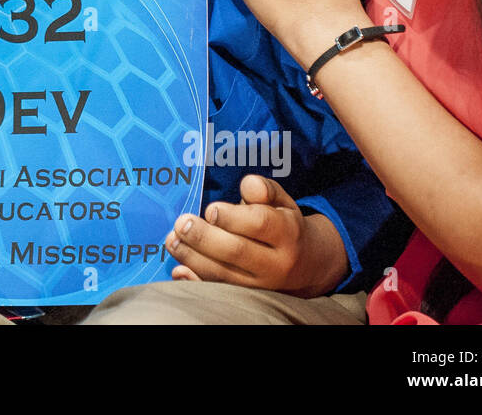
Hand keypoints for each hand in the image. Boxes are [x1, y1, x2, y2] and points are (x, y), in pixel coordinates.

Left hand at [164, 175, 348, 296]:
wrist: (309, 265)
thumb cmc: (285, 224)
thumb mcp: (283, 202)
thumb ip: (265, 190)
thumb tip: (248, 183)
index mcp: (288, 232)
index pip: (259, 224)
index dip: (232, 216)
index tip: (210, 208)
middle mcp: (276, 262)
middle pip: (237, 251)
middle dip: (204, 237)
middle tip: (181, 223)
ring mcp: (262, 285)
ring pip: (223, 274)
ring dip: (192, 257)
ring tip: (172, 240)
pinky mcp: (248, 297)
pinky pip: (220, 291)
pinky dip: (197, 281)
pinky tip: (179, 269)